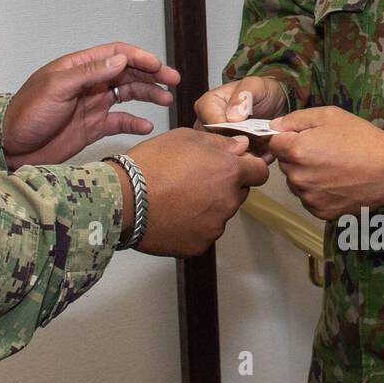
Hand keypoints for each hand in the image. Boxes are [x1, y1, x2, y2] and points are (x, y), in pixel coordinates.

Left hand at [3, 43, 178, 168]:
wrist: (11, 148)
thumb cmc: (25, 114)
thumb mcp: (56, 88)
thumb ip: (89, 73)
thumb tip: (120, 59)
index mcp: (78, 67)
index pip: (115, 54)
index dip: (139, 57)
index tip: (157, 66)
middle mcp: (88, 83)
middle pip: (127, 72)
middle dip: (151, 74)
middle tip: (173, 81)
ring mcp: (91, 105)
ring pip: (127, 94)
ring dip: (148, 95)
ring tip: (166, 100)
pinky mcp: (92, 127)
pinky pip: (119, 121)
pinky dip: (135, 122)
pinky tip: (147, 126)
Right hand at [122, 127, 267, 257]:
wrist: (123, 199)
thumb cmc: (151, 164)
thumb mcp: (184, 137)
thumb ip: (219, 142)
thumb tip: (240, 147)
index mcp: (229, 171)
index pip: (260, 172)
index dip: (248, 167)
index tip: (234, 166)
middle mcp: (228, 201)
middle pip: (239, 193)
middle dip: (225, 185)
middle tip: (195, 179)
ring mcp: (215, 226)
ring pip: (221, 213)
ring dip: (209, 206)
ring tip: (178, 198)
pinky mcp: (200, 245)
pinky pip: (204, 232)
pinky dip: (194, 225)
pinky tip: (173, 214)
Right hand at [193, 75, 287, 164]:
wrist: (277, 104)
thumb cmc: (263, 92)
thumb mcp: (256, 86)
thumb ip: (243, 96)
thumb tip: (232, 116)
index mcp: (207, 105)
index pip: (209, 126)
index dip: (227, 134)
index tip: (245, 136)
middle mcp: (208, 126)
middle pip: (213, 145)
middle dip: (236, 148)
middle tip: (256, 147)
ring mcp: (218, 142)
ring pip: (223, 158)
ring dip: (244, 158)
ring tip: (261, 151)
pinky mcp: (231, 155)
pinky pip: (236, 166)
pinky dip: (251, 165)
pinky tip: (263, 155)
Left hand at [268, 106, 383, 220]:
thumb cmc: (362, 139)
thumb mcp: (330, 116)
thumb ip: (296, 119)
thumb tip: (274, 126)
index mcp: (296, 151)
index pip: (273, 144)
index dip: (287, 138)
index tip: (304, 137)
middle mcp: (297, 177)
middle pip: (285, 164)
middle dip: (296, 156)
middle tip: (323, 151)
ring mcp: (309, 197)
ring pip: (297, 182)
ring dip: (306, 175)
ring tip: (332, 168)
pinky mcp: (321, 212)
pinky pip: (309, 198)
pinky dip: (318, 191)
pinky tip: (337, 182)